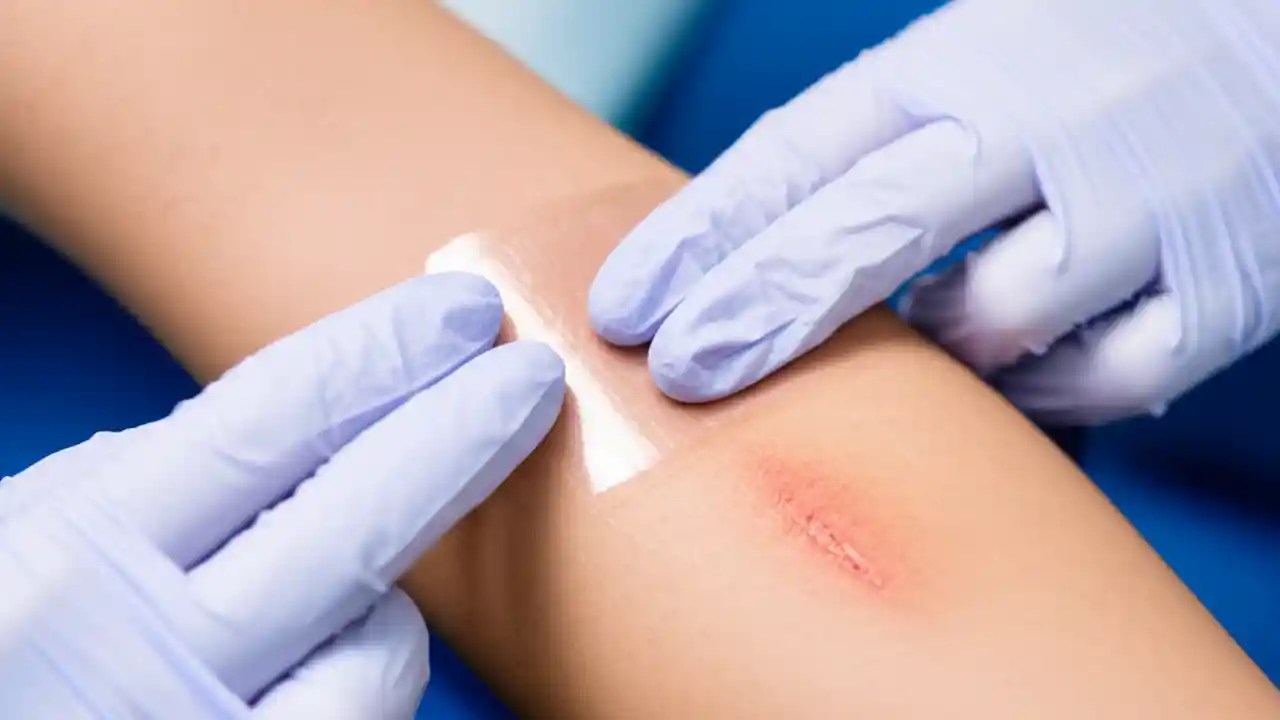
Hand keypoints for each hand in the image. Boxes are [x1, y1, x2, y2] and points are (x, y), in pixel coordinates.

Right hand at [0, 274, 564, 717]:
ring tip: (328, 588)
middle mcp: (150, 650)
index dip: (385, 352)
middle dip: (464, 432)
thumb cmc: (17, 653)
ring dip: (386, 592)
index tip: (462, 308)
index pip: (271, 418)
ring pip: (385, 639)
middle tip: (530, 374)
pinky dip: (364, 672)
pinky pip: (367, 713)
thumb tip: (292, 420)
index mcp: (82, 551)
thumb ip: (143, 483)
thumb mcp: (32, 544)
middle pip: (360, 520)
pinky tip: (319, 662)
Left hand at [589, 0, 1279, 423]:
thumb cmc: (1083, 67)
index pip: (803, 150)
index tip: (620, 308)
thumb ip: (864, 146)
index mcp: (963, 58)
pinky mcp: (1222, 288)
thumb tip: (726, 260)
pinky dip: (1044, 385)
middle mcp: (1047, 125)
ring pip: (992, 318)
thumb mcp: (968, 62)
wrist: (1276, 36)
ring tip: (916, 333)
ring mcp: (1142, 207)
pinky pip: (1102, 377)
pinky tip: (1021, 361)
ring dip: (929, 347)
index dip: (700, 236)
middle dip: (763, 309)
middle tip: (678, 374)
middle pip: (873, 230)